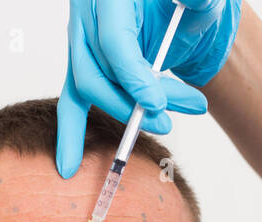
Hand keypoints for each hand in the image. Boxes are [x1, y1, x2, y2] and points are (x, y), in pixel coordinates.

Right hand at [56, 0, 242, 177]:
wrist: (177, 6)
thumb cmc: (184, 0)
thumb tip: (192, 1)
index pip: (113, 41)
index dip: (133, 78)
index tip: (157, 105)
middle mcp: (87, 12)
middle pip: (95, 70)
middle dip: (130, 103)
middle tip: (167, 120)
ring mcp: (81, 38)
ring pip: (87, 88)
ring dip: (126, 114)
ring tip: (166, 124)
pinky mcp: (84, 61)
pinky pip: (73, 99)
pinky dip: (71, 132)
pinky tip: (70, 165)